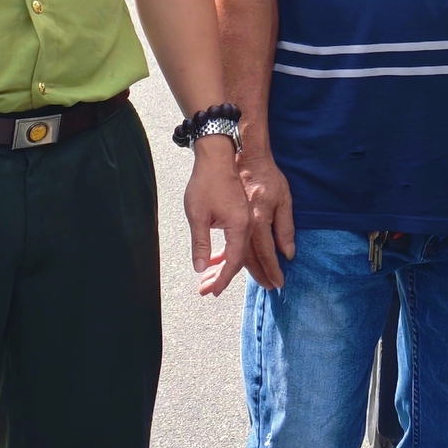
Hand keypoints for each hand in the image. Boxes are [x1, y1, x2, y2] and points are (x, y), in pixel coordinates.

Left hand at [184, 136, 250, 296]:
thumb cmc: (206, 182)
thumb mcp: (198, 215)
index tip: (213, 291)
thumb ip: (201, 244)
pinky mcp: (243, 214)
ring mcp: (248, 218)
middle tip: (210, 292)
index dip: (224, 278)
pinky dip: (228, 252)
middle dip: (226, 277)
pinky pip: (239, 240)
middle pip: (242, 259)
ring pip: (241, 250)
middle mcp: (249, 224)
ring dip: (226, 267)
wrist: (218, 155)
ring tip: (210, 281)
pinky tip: (215, 259)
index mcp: (241, 225)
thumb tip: (201, 268)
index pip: (234, 260)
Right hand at [238, 150, 296, 290]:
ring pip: (235, 254)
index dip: (271, 271)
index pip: (264, 254)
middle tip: (267, 287)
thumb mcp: (283, 198)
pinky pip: (226, 244)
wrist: (240, 158)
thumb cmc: (265, 176)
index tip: (277, 283)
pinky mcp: (222, 219)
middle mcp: (243, 225)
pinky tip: (224, 264)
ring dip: (239, 271)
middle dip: (258, 275)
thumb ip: (285, 227)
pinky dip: (226, 257)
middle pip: (248, 259)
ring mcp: (230, 222)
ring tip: (250, 281)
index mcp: (257, 220)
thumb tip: (288, 252)